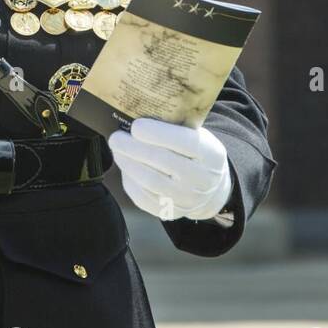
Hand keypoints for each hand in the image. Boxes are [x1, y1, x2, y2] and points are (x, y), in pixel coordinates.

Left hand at [109, 118, 232, 220]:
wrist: (210, 189)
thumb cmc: (197, 154)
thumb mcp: (199, 137)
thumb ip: (178, 127)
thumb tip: (140, 114)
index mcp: (211, 154)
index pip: (185, 143)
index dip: (158, 134)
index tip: (136, 126)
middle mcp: (201, 180)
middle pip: (162, 162)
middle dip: (134, 148)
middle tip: (116, 137)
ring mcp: (186, 200)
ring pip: (150, 182)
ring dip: (128, 163)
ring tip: (118, 150)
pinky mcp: (170, 212)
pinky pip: (143, 198)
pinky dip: (130, 181)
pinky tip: (125, 167)